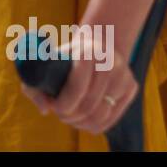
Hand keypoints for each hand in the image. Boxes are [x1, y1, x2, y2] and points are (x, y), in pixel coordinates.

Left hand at [20, 26, 137, 135]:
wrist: (97, 42)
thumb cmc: (67, 57)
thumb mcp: (46, 64)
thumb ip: (35, 85)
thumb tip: (45, 110)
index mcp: (87, 51)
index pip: (77, 87)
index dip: (63, 104)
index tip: (55, 106)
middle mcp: (110, 61)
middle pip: (89, 105)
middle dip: (71, 115)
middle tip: (62, 114)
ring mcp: (124, 74)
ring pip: (101, 115)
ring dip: (82, 122)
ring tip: (72, 117)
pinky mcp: (132, 86)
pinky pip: (112, 118)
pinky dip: (95, 124)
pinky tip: (85, 119)